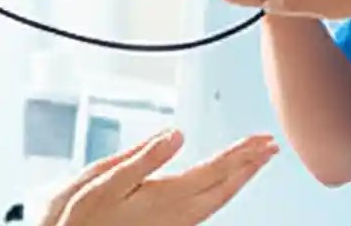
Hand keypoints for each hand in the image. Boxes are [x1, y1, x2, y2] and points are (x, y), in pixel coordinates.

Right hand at [40, 130, 278, 225]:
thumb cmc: (79, 217)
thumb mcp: (102, 181)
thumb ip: (143, 157)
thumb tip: (177, 134)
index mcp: (163, 195)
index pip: (214, 170)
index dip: (241, 154)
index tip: (263, 139)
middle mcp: (175, 213)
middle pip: (224, 188)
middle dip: (249, 165)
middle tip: (271, 146)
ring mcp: (172, 225)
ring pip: (217, 202)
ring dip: (240, 180)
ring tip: (255, 162)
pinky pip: (205, 210)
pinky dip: (221, 192)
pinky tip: (222, 186)